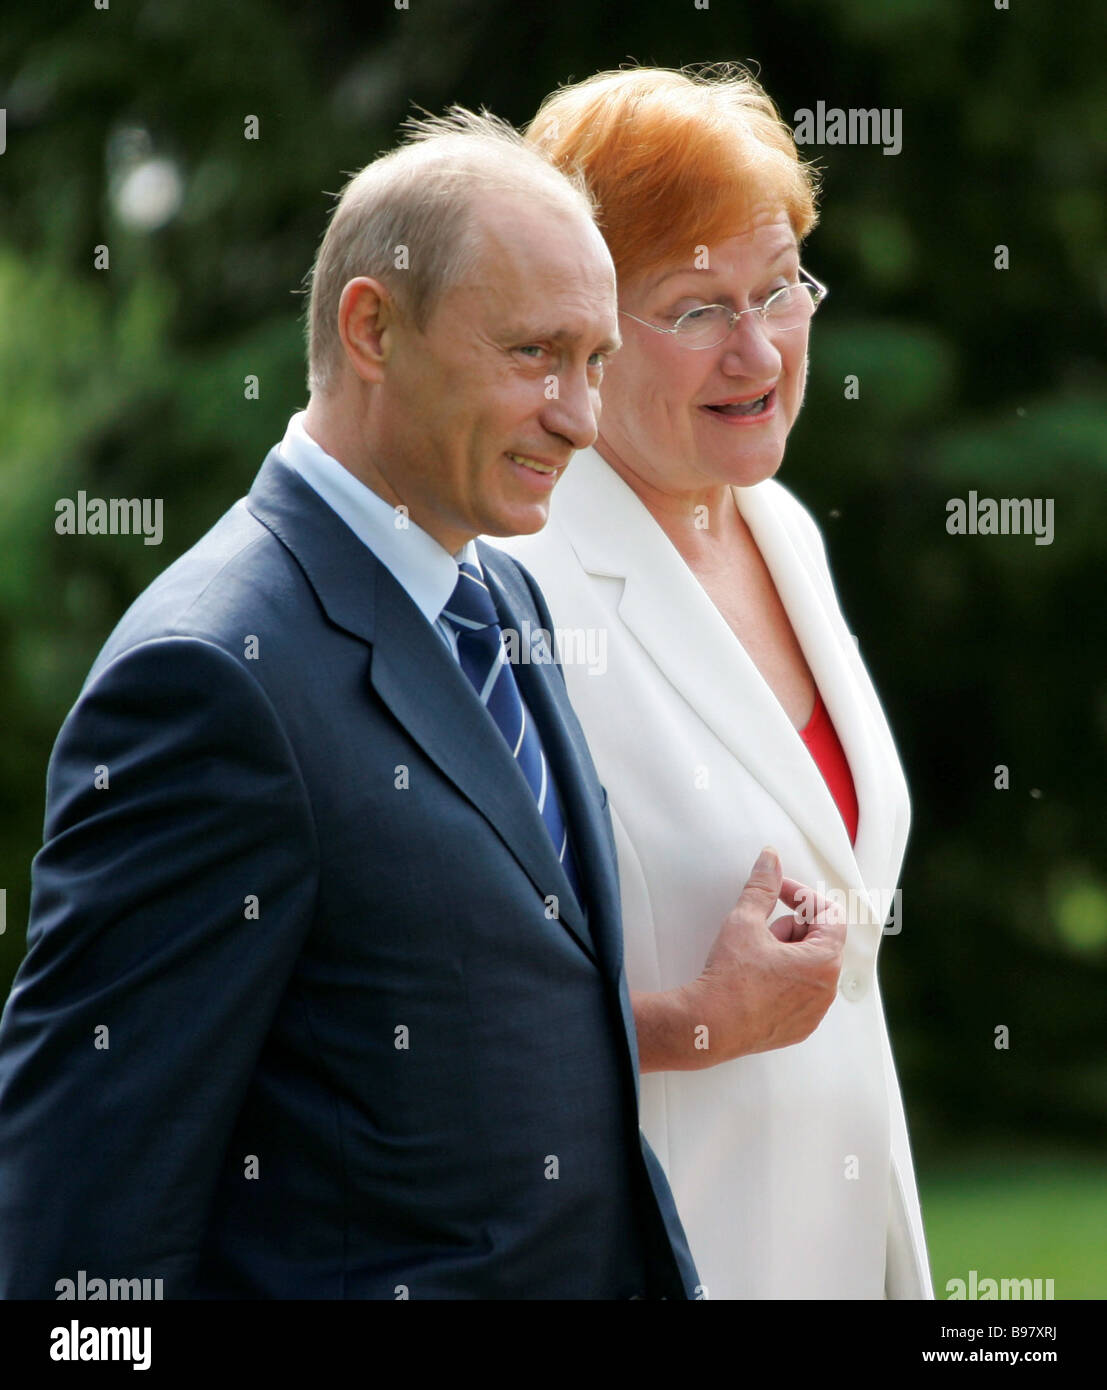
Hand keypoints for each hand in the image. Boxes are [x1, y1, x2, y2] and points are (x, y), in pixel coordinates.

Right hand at [632, 848, 845, 1071]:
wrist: (708, 1026)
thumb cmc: (730, 978)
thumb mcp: (745, 920)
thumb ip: (763, 886)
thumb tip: (770, 859)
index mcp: (824, 960)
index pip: (829, 913)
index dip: (802, 895)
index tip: (779, 893)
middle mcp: (827, 989)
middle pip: (820, 939)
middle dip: (791, 926)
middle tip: (761, 929)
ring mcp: (814, 1012)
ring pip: (810, 967)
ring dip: (787, 953)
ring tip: (754, 956)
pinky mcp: (799, 1027)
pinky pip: (800, 993)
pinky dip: (784, 980)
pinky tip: (755, 980)